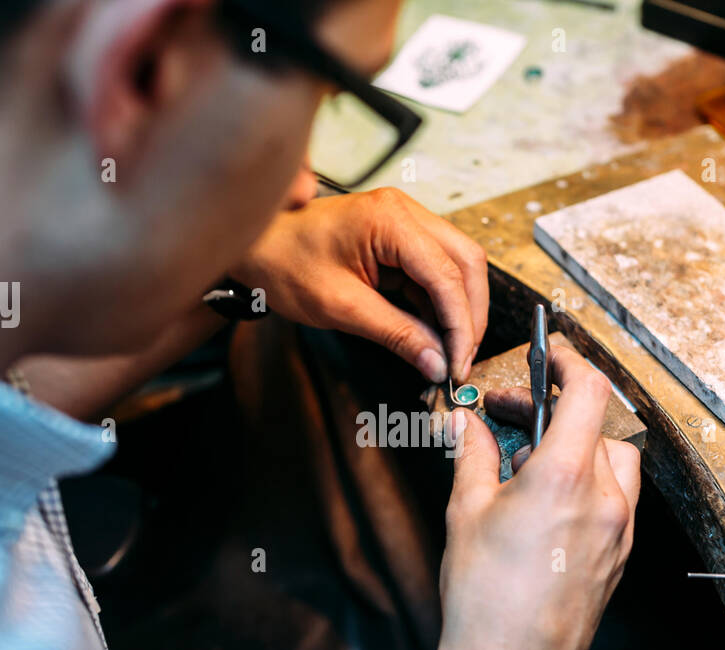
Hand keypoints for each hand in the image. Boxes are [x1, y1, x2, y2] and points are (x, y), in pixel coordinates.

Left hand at [230, 189, 488, 382]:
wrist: (255, 246)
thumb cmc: (284, 264)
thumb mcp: (341, 307)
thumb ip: (396, 334)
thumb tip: (436, 362)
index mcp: (390, 220)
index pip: (447, 273)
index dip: (460, 323)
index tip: (458, 363)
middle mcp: (404, 212)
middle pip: (465, 262)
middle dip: (470, 314)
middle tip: (462, 359)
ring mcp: (403, 222)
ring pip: (456, 266)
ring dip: (458, 310)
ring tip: (450, 353)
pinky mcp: (398, 239)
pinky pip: (433, 271)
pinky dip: (439, 305)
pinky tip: (435, 335)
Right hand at [381, 347, 639, 649]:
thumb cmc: (483, 596)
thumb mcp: (467, 510)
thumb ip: (475, 454)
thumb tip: (470, 422)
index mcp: (564, 477)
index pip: (588, 393)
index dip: (569, 364)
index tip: (549, 358)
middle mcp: (604, 499)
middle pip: (602, 425)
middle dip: (561, 409)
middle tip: (514, 417)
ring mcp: (620, 530)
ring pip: (616, 461)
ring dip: (581, 446)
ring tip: (532, 462)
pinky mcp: (621, 556)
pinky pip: (617, 499)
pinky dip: (590, 482)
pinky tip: (549, 501)